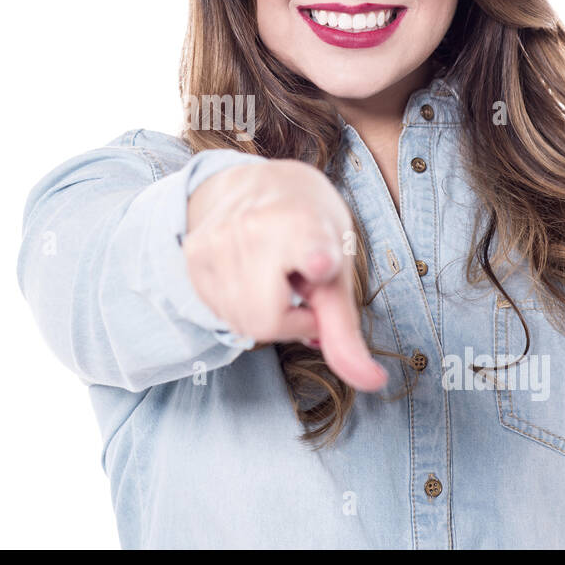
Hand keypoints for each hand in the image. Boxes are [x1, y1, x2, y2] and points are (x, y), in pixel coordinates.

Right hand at [183, 159, 387, 391]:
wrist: (261, 182)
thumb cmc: (309, 225)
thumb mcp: (339, 268)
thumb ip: (346, 330)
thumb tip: (372, 382)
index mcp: (303, 224)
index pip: (307, 246)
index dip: (315, 259)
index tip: (320, 262)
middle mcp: (254, 226)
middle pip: (266, 321)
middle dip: (291, 322)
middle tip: (303, 289)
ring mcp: (216, 240)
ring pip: (240, 323)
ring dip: (265, 314)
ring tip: (275, 275)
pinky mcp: (193, 254)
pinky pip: (219, 313)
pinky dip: (240, 308)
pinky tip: (251, 277)